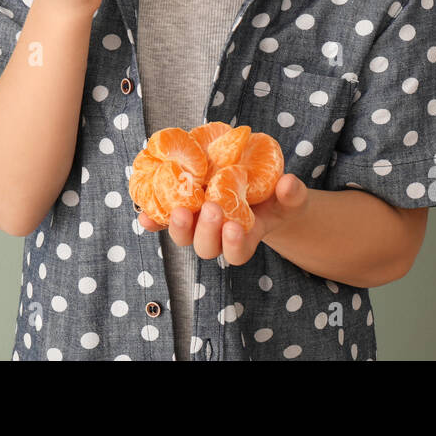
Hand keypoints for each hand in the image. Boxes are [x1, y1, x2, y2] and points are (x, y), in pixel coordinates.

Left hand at [137, 173, 309, 265]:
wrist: (257, 193)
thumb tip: (289, 183)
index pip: (238, 252)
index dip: (234, 245)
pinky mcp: (183, 211)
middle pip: (206, 247)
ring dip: (178, 226)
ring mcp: (198, 225)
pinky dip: (153, 220)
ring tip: (179, 209)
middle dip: (207, 231)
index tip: (234, 227)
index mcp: (246, 237)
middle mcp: (218, 236)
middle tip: (211, 208)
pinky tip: (144, 215)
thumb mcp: (289, 198)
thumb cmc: (276, 200)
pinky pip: (163, 220)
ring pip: (184, 237)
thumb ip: (292, 194)